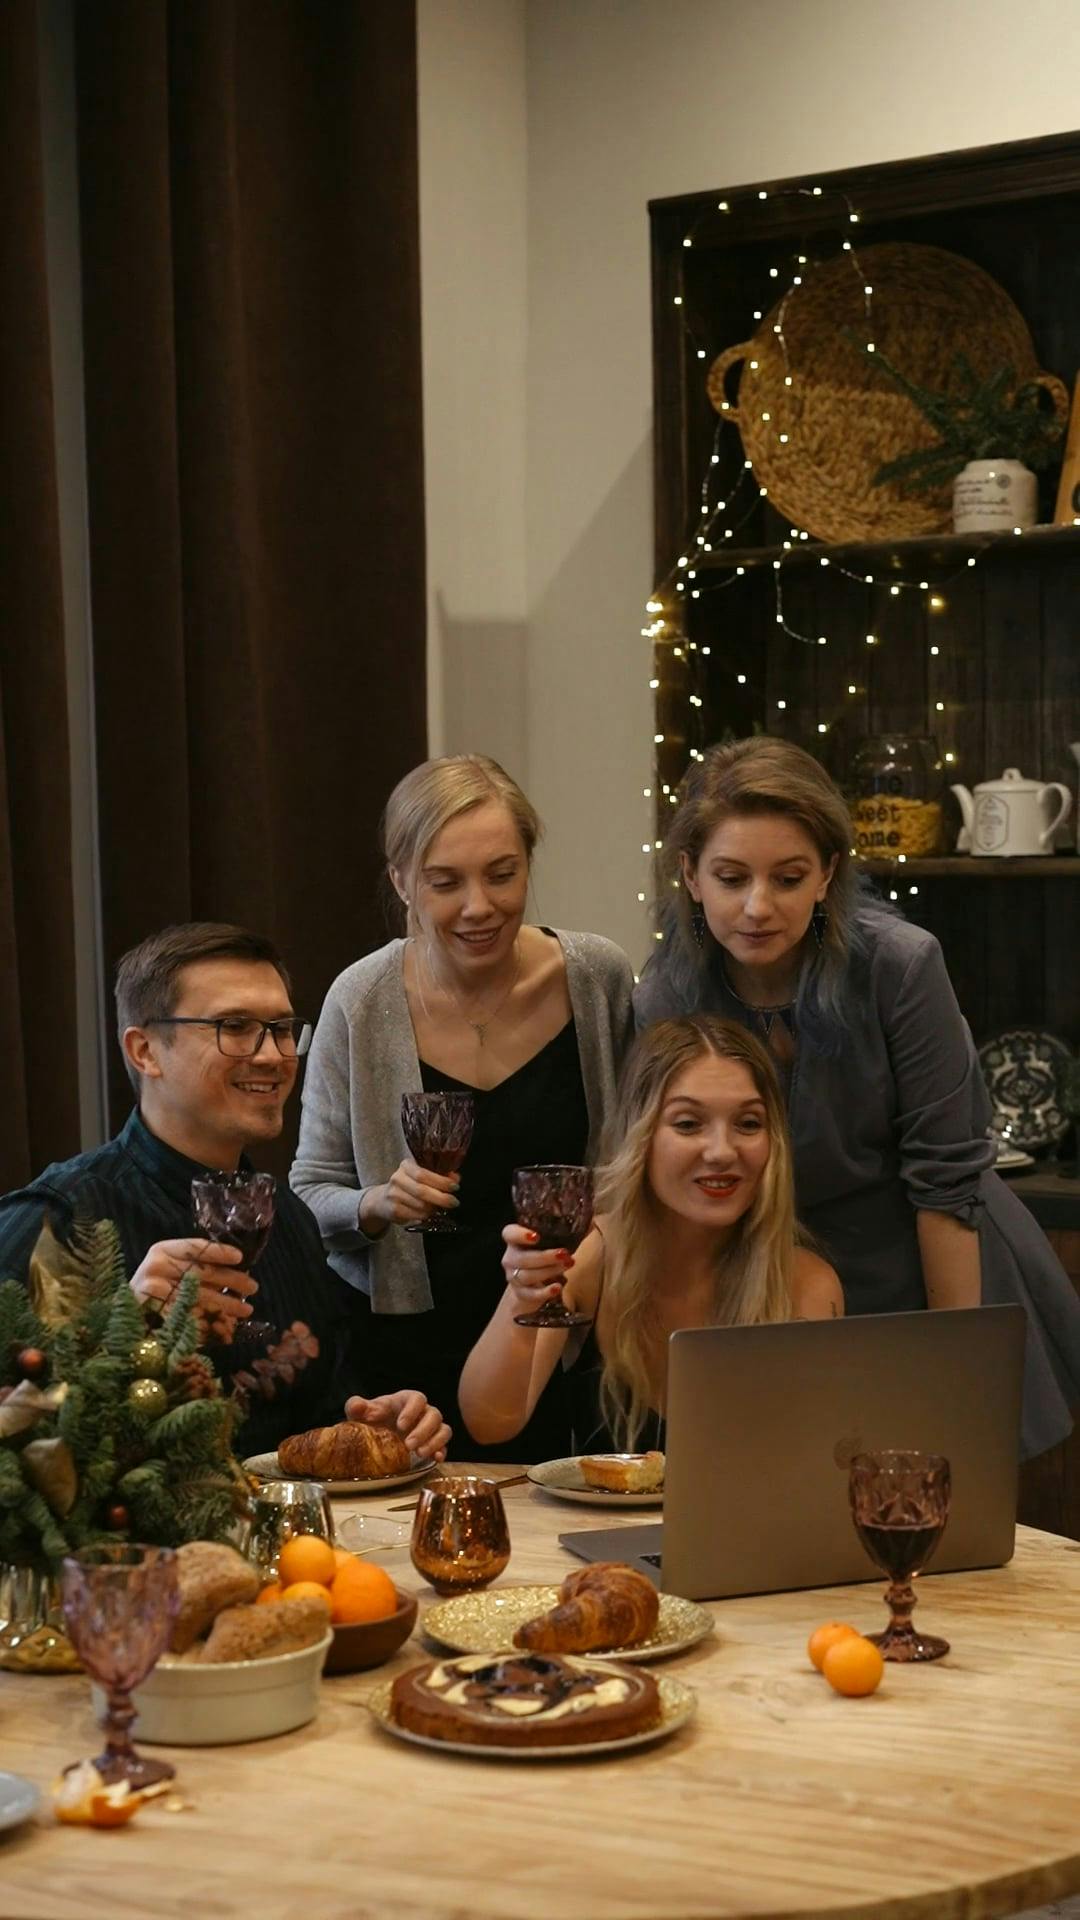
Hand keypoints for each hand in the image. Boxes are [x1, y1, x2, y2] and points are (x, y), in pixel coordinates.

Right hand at [130, 1238, 256, 1344]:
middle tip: (253, 1287)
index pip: (195, 1247)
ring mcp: (154, 1290)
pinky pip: (189, 1317)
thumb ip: (196, 1266)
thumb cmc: (154, 1288)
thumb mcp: (171, 1269)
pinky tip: (226, 1327)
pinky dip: (209, 1323)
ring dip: (226, 1304)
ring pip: (199, 1297)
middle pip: (202, 1272)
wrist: (120, 1314)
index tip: (240, 1258)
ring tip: (246, 1310)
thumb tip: (237, 1270)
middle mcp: (157, 1267)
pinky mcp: (154, 1313)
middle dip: (231, 1281)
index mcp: (162, 1250)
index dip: (219, 1252)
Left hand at [344, 1390, 450, 1461]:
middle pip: (434, 1415)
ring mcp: (431, 1428)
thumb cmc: (373, 1419)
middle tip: (408, 1445)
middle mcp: (424, 1412)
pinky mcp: (434, 1444)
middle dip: (423, 1430)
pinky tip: (435, 1459)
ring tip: (419, 1453)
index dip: (412, 1411)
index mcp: (408, 1400)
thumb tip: (357, 1407)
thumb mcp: (362, 1412)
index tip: (400, 1425)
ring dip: (434, 1442)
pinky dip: (442, 1452)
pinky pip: (445, 1445)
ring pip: (443, 1430)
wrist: (378, 1435)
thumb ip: (357, 1406)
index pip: (418, 1399)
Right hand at [358, 1157, 459, 1231]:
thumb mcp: (421, 1175)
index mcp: (406, 1166)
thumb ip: (440, 1175)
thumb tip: (456, 1178)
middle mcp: (397, 1179)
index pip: (423, 1174)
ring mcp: (393, 1195)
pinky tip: (430, 1214)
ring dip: (434, 1208)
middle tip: (453, 1202)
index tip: (454, 1187)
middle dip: (441, 1198)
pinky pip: (416, 1216)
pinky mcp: (393, 1210)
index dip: (441, 1181)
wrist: (383, 1200)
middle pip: (422, 1190)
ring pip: (420, 1205)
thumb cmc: (408, 1185)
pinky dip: (426, 1216)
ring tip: (440, 1208)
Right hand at [501, 1223, 572, 1316]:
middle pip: (522, 1258)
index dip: (520, 1234)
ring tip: (568, 1265)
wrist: (536, 1283)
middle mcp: (511, 1258)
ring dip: (549, 1271)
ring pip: (526, 1276)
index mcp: (515, 1240)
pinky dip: (544, 1292)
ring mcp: (513, 1276)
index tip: (536, 1236)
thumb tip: (591, 1222)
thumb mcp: (554, 1241)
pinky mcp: (521, 1293)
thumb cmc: (546, 1255)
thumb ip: (568, 1231)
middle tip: (565, 1254)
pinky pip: (530, 1294)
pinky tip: (558, 1288)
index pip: (509, 1233)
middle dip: (545, 1257)